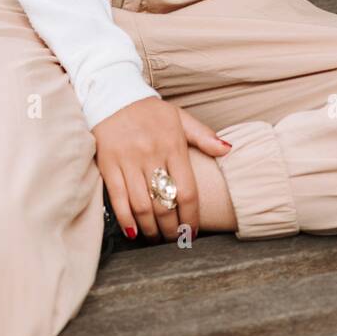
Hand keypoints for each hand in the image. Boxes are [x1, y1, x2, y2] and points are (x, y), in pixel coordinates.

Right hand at [93, 97, 231, 242]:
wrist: (113, 95)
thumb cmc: (150, 111)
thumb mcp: (179, 118)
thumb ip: (204, 136)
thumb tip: (228, 150)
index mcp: (172, 145)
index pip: (187, 191)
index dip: (191, 217)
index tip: (193, 232)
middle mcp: (151, 154)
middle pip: (164, 203)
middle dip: (171, 229)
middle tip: (174, 240)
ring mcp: (128, 160)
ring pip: (141, 205)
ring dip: (150, 228)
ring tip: (155, 238)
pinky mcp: (108, 164)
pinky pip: (118, 198)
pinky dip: (126, 218)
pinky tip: (133, 231)